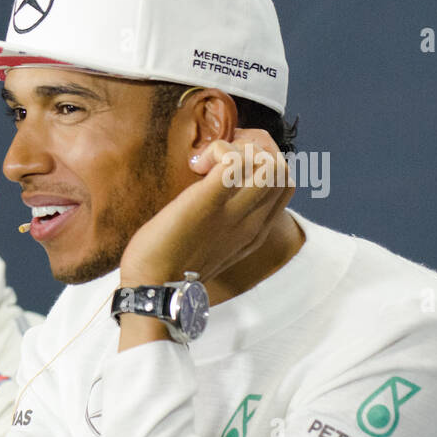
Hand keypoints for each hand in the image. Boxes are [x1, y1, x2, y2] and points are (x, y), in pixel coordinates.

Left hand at [120, 128, 293, 287]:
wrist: (152, 288)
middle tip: (217, 156)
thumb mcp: (209, 245)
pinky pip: (236, 162)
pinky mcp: (209, 203)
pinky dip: (220, 150)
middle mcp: (253, 222)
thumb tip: (208, 194)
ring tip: (207, 161)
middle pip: (283, 169)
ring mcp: (235, 213)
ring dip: (240, 148)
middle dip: (254, 148)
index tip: (226, 164)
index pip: (284, 184)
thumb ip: (223, 223)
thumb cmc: (169, 264)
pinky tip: (197, 163)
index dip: (262, 162)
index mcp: (254, 232)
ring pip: (271, 163)